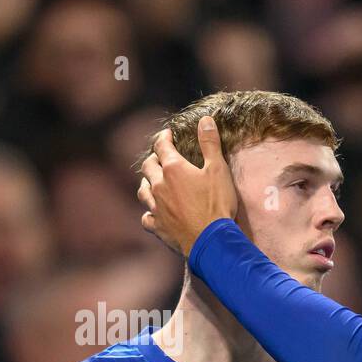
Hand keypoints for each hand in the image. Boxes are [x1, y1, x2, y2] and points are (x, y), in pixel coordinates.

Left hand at [137, 117, 237, 255]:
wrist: (211, 241)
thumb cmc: (216, 204)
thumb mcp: (219, 170)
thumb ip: (210, 144)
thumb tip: (205, 120)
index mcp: (173, 169)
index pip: (162, 146)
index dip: (164, 138)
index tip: (167, 134)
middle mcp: (159, 186)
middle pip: (148, 167)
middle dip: (154, 159)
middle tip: (161, 158)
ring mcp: (156, 207)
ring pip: (143, 191)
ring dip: (147, 184)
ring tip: (153, 183)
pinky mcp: (158, 226)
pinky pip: (146, 217)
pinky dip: (149, 213)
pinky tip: (154, 214)